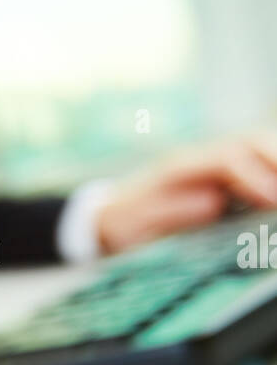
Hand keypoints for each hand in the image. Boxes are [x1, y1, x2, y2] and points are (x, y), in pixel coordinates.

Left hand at [96, 132, 276, 254]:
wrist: (105, 217)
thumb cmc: (120, 223)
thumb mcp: (138, 223)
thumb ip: (175, 212)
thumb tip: (214, 202)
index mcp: (179, 167)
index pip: (228, 159)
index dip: (256, 177)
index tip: (274, 201)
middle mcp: (197, 158)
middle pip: (249, 142)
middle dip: (276, 160)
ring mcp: (208, 164)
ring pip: (253, 148)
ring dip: (275, 163)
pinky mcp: (216, 177)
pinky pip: (250, 165)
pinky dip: (268, 173)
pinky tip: (273, 198)